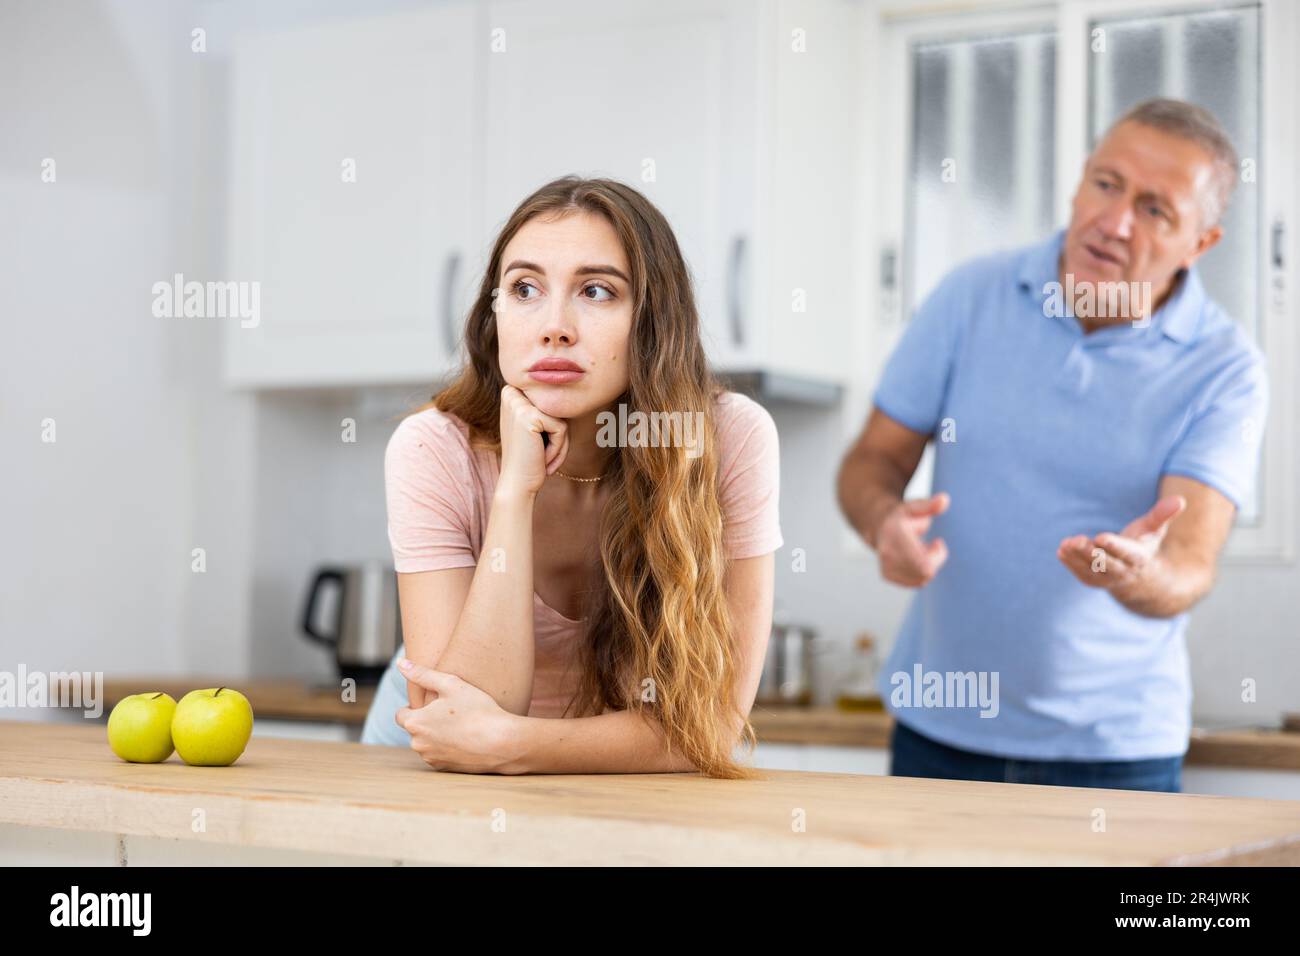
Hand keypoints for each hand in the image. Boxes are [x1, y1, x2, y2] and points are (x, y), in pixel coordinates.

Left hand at [394, 659, 522, 772]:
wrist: (502, 741)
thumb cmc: (477, 709)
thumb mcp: (451, 684)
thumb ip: (422, 674)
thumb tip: (400, 664)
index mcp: (416, 723)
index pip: (401, 714)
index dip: (415, 707)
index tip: (433, 703)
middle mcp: (418, 744)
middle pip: (415, 729)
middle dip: (427, 721)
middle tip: (451, 711)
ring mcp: (432, 759)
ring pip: (427, 743)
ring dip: (436, 735)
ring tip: (460, 725)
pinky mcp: (445, 768)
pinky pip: (439, 755)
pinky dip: (447, 747)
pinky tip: (465, 738)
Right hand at [498, 385, 567, 495]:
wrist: (517, 484)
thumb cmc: (530, 457)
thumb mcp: (534, 425)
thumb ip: (544, 406)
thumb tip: (571, 383)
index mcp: (511, 391)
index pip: (552, 401)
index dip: (552, 427)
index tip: (536, 444)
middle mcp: (511, 392)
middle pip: (557, 407)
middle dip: (557, 434)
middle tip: (539, 453)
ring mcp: (518, 404)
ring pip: (562, 418)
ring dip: (559, 443)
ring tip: (541, 456)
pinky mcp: (530, 416)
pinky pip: (562, 429)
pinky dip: (558, 448)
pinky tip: (541, 458)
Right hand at [874, 492, 949, 586]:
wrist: (879, 526)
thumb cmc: (903, 516)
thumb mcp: (915, 506)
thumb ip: (930, 505)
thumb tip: (944, 499)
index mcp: (895, 535)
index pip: (923, 565)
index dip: (937, 556)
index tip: (938, 542)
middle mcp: (887, 552)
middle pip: (925, 573)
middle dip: (934, 560)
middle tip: (933, 545)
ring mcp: (885, 565)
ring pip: (921, 580)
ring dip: (927, 567)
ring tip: (923, 551)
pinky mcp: (887, 575)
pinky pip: (915, 583)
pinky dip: (920, 573)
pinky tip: (916, 560)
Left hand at [1057, 494, 1186, 591]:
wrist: (1141, 577)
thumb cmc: (1145, 545)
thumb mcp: (1155, 529)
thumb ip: (1163, 515)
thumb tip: (1180, 499)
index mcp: (1140, 558)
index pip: (1126, 553)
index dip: (1114, 546)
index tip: (1100, 536)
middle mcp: (1124, 571)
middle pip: (1106, 564)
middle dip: (1091, 554)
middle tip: (1077, 541)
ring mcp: (1108, 579)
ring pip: (1091, 571)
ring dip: (1077, 558)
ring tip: (1065, 545)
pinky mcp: (1094, 581)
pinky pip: (1082, 575)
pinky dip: (1071, 564)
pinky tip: (1061, 551)